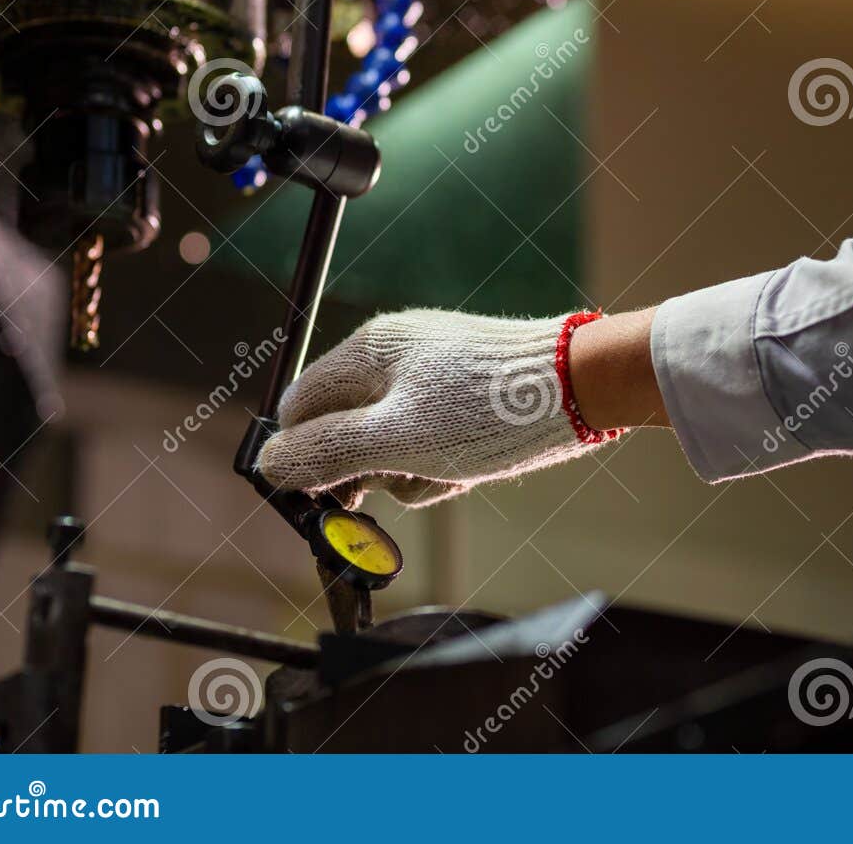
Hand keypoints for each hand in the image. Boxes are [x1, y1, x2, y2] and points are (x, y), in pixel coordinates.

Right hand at [256, 308, 650, 506]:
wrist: (582, 388)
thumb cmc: (487, 412)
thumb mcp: (395, 441)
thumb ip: (327, 453)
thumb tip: (269, 465)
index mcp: (366, 352)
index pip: (299, 407)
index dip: (302, 457)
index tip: (325, 500)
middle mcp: (394, 356)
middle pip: (343, 428)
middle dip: (365, 471)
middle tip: (397, 485)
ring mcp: (432, 376)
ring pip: (389, 443)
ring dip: (409, 474)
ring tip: (447, 474)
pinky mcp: (465, 397)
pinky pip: (430, 442)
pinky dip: (442, 466)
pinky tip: (469, 471)